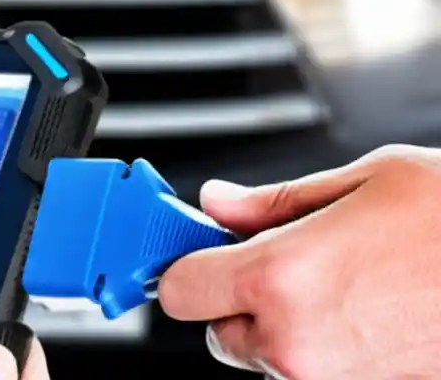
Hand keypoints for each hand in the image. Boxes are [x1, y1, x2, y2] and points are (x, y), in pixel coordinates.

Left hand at [157, 145, 440, 378]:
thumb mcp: (363, 181)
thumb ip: (272, 202)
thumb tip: (217, 203)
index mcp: (281, 277)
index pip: (178, 290)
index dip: (183, 264)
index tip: (196, 247)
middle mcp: (297, 340)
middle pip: (217, 331)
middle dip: (237, 296)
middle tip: (279, 257)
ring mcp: (332, 378)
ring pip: (265, 356)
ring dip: (281, 323)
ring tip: (340, 279)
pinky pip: (313, 372)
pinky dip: (320, 345)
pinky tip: (363, 307)